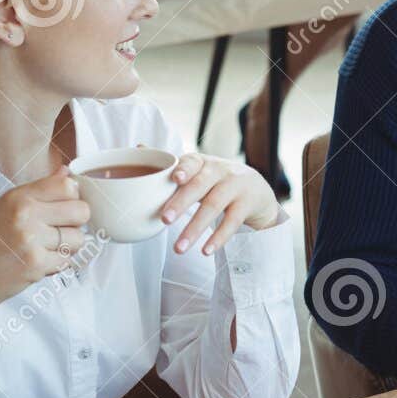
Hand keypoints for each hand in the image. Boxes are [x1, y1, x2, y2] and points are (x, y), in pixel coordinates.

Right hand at [0, 166, 90, 329]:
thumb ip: (41, 189)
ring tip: (46, 247)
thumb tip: (66, 172)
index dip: (72, 198)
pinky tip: (40, 261)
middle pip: (81, 211)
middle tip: (59, 229)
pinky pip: (68, 259)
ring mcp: (32, 239)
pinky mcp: (37, 263)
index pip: (67, 186)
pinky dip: (57, 263)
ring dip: (67, 246)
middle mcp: (26, 214)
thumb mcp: (9, 206)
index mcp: (20, 197)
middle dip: (76, 223)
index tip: (64, 206)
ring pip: (78, 238)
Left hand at [160, 153, 279, 255]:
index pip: (193, 162)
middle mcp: (221, 171)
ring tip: (179, 248)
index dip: (184, 169)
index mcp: (203, 162)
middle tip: (164, 219)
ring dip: (195, 228)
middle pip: (200, 185)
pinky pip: (232, 222)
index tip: (174, 178)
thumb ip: (172, 165)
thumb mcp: (199, 170)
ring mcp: (236, 187)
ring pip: (214, 206)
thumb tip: (139, 147)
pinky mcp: (247, 204)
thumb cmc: (218, 181)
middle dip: (181, 203)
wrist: (257, 190)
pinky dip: (218, 238)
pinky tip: (206, 250)